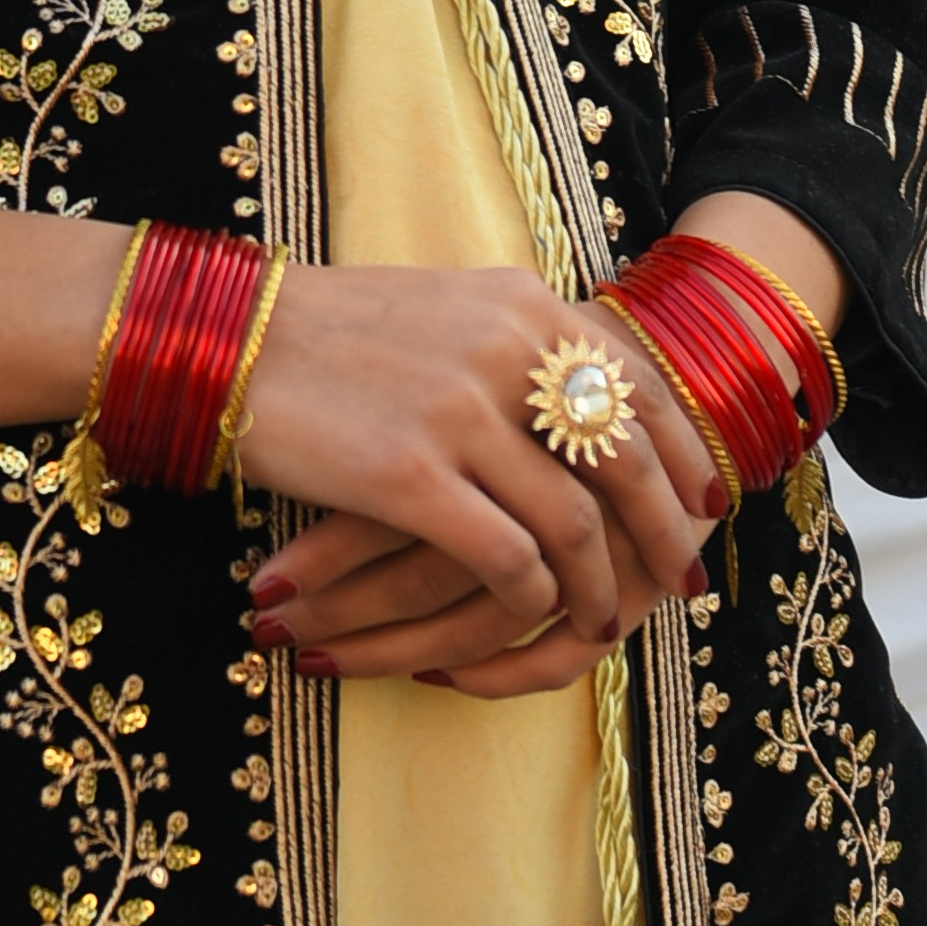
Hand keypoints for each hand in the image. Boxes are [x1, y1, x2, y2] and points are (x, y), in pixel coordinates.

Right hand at [229, 264, 719, 699]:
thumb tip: (588, 401)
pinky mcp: (409, 477)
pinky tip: (528, 613)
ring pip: (573, 524)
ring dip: (597, 584)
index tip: (699, 504)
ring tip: (602, 618)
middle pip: (625, 462)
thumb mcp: (446, 310)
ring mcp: (459, 414)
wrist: (226, 338)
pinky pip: (506, 559)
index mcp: (524, 308)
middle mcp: (507, 352)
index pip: (640, 390)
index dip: (680, 457)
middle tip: (680, 577)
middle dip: (664, 531)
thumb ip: (518, 345)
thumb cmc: (330, 333)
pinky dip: (530, 599)